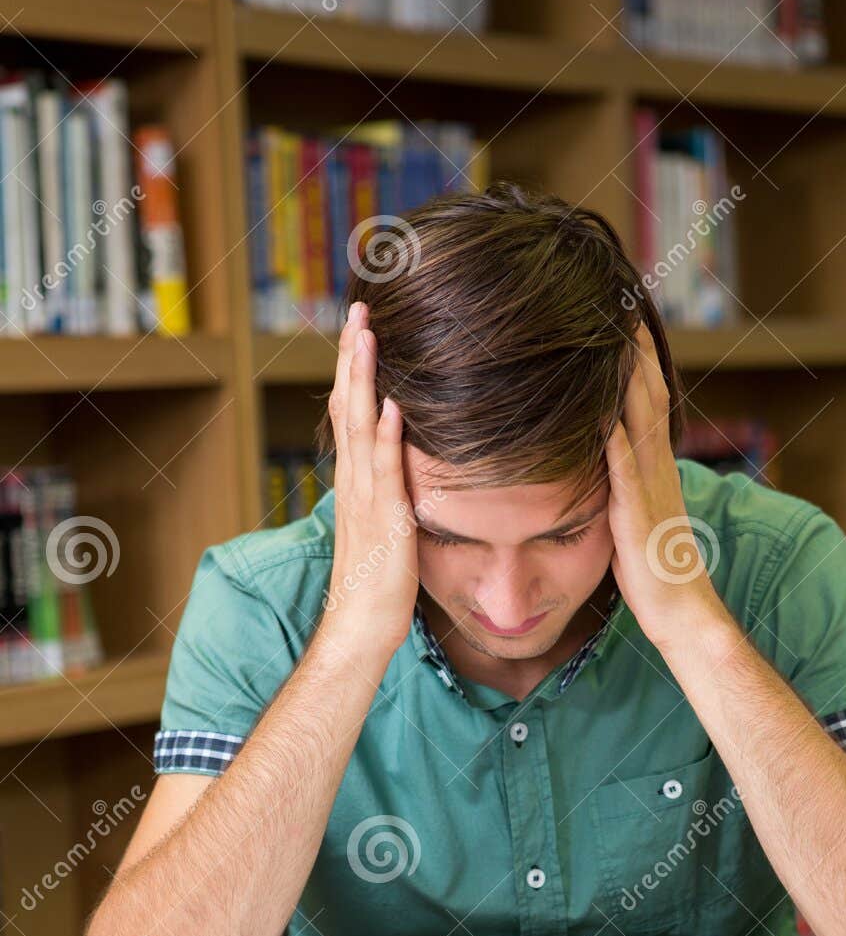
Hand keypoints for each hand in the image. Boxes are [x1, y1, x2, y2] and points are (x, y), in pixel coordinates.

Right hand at [317, 301, 418, 662]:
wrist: (361, 627)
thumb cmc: (378, 584)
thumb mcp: (387, 524)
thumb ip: (391, 490)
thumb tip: (406, 462)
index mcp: (357, 480)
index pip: (351, 412)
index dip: (354, 370)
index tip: (361, 328)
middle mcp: (355, 481)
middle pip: (349, 406)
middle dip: (352, 357)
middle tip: (358, 308)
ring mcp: (366, 498)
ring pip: (361, 427)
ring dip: (364, 380)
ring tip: (367, 336)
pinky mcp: (385, 520)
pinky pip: (385, 471)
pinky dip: (388, 436)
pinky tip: (393, 403)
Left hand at [605, 322, 724, 649]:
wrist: (681, 611)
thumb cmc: (654, 568)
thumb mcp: (635, 511)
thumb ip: (623, 479)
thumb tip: (605, 451)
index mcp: (655, 465)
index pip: (648, 398)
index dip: (637, 358)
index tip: (623, 319)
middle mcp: (656, 468)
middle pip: (649, 396)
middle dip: (635, 351)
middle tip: (621, 305)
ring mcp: (650, 490)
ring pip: (641, 423)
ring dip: (629, 382)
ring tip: (614, 340)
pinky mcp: (636, 517)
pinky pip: (626, 474)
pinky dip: (616, 443)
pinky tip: (604, 417)